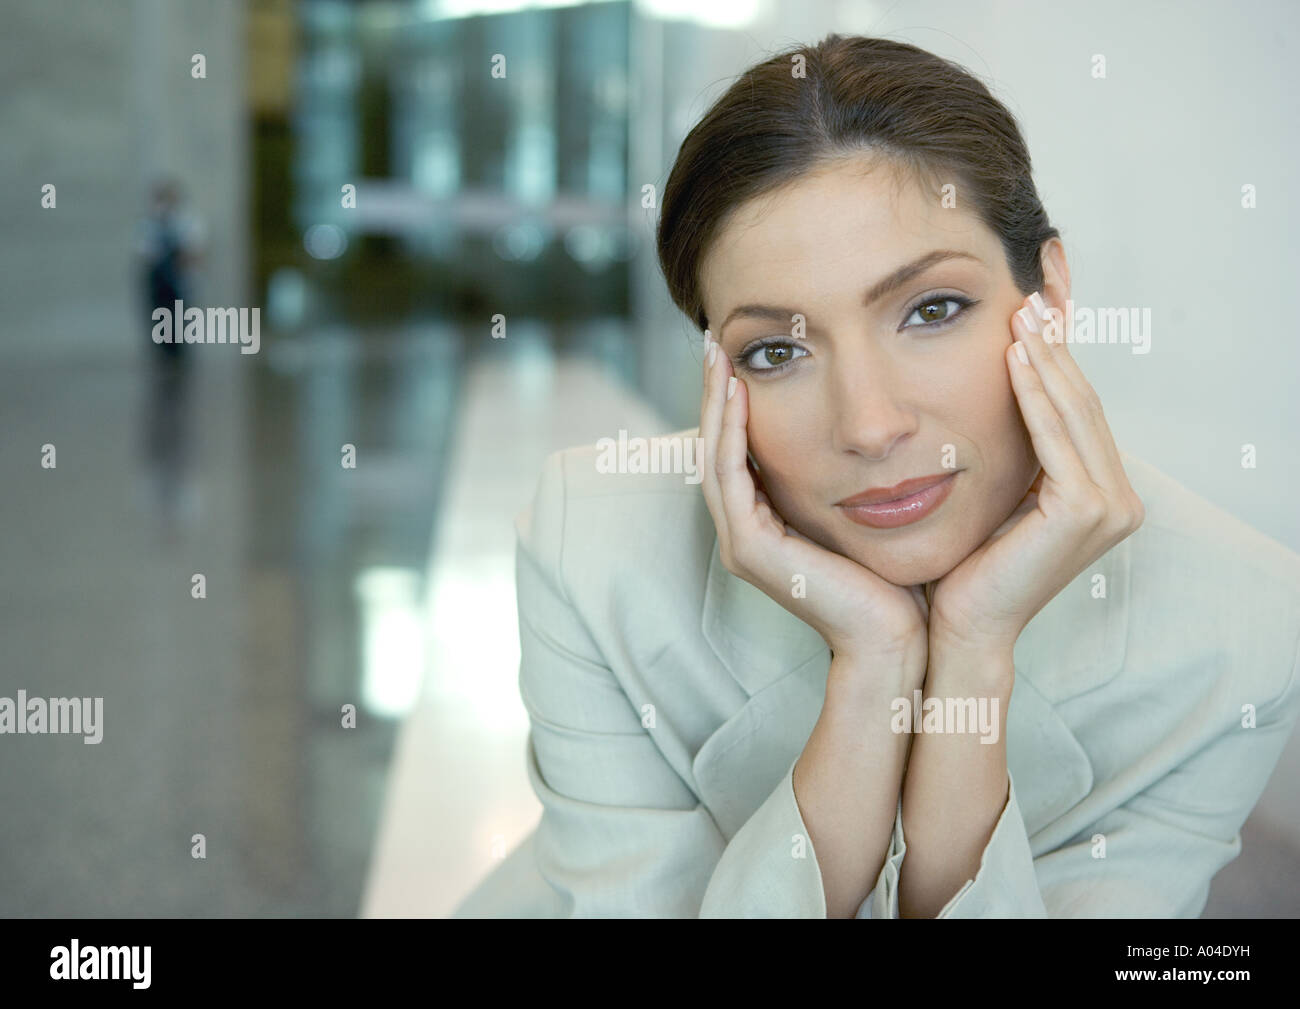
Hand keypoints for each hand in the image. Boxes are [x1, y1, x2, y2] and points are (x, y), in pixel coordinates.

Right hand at [699, 332, 928, 668]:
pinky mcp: (750, 548)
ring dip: (713, 403)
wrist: (895, 638)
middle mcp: (745, 532)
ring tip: (716, 354)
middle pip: (717, 447)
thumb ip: (853, 478)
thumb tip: (879, 429)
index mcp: (767, 524)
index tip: (742, 353)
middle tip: (713, 340)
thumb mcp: (868, 513)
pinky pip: (729, 477)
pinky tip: (737, 393)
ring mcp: (742, 542)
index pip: (740, 450)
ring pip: (714, 456)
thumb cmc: (893, 581)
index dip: (735, 403)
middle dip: (714, 392)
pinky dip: (729, 431)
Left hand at [927, 292, 1145, 658]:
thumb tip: (1004, 385)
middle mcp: (1120, 499)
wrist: (963, 623)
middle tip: (1028, 294)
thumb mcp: (999, 491)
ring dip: (1045, 358)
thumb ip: (1019, 450)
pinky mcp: (1086, 511)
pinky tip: (1012, 357)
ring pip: (1073, 413)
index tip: (1034, 310)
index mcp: (1103, 493)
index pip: (1078, 411)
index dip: (1059, 358)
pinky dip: (1033, 394)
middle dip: (1055, 346)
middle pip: (1082, 404)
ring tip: (1019, 312)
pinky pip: (1055, 438)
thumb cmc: (970, 563)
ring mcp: (1112, 506)